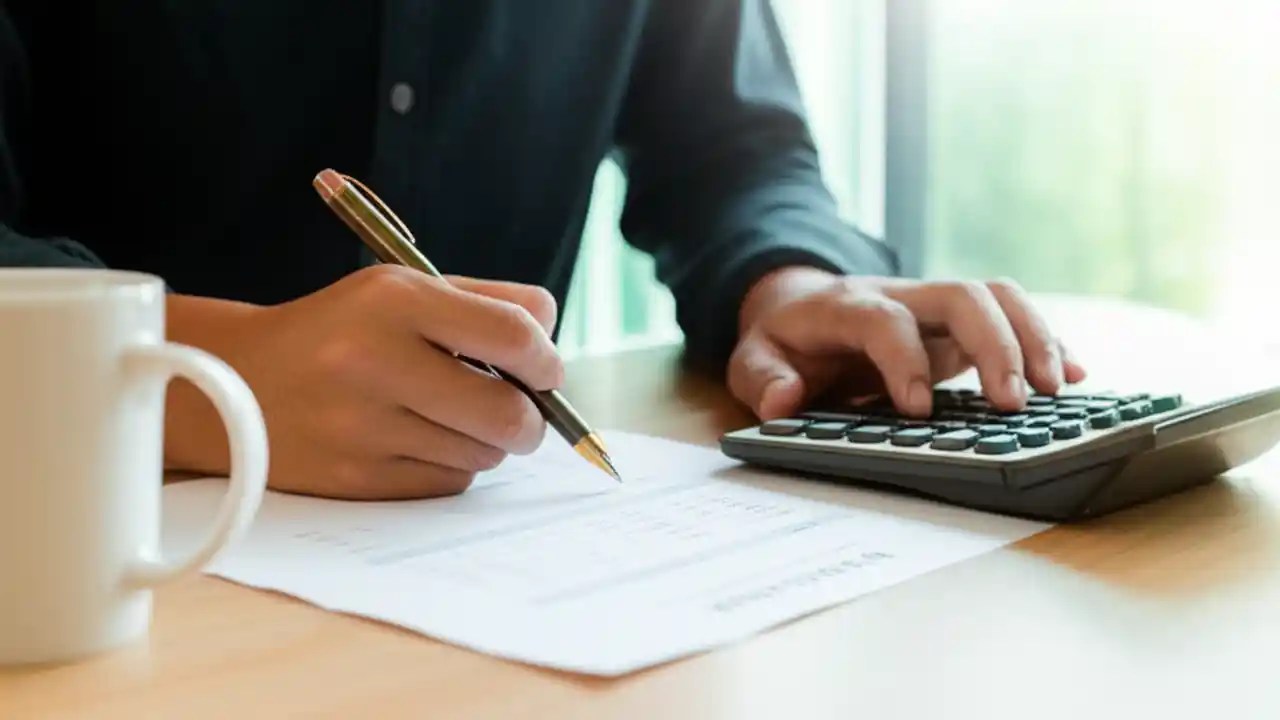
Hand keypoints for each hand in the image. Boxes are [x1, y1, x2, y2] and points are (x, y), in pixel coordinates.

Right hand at [164, 266, 561, 498]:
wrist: (236, 381)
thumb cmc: (342, 331)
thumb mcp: (402, 291)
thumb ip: (486, 302)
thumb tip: (552, 335)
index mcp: (394, 299)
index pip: (512, 333)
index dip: (546, 359)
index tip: (545, 370)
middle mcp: (374, 360)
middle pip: (509, 411)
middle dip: (531, 417)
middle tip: (522, 411)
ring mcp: (361, 426)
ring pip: (482, 453)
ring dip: (487, 441)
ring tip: (453, 418)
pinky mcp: (354, 478)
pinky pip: (447, 484)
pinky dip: (451, 467)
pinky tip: (421, 442)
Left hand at [728, 267, 1086, 419]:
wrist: (800, 306)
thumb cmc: (784, 341)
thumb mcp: (753, 360)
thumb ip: (763, 379)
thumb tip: (784, 399)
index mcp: (847, 306)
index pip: (885, 320)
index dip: (904, 359)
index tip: (917, 409)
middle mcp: (902, 296)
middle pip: (961, 295)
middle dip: (994, 343)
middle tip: (1014, 403)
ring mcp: (935, 308)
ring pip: (996, 298)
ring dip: (1032, 338)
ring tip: (1057, 389)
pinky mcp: (959, 326)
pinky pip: (1011, 317)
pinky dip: (1047, 342)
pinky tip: (1075, 377)